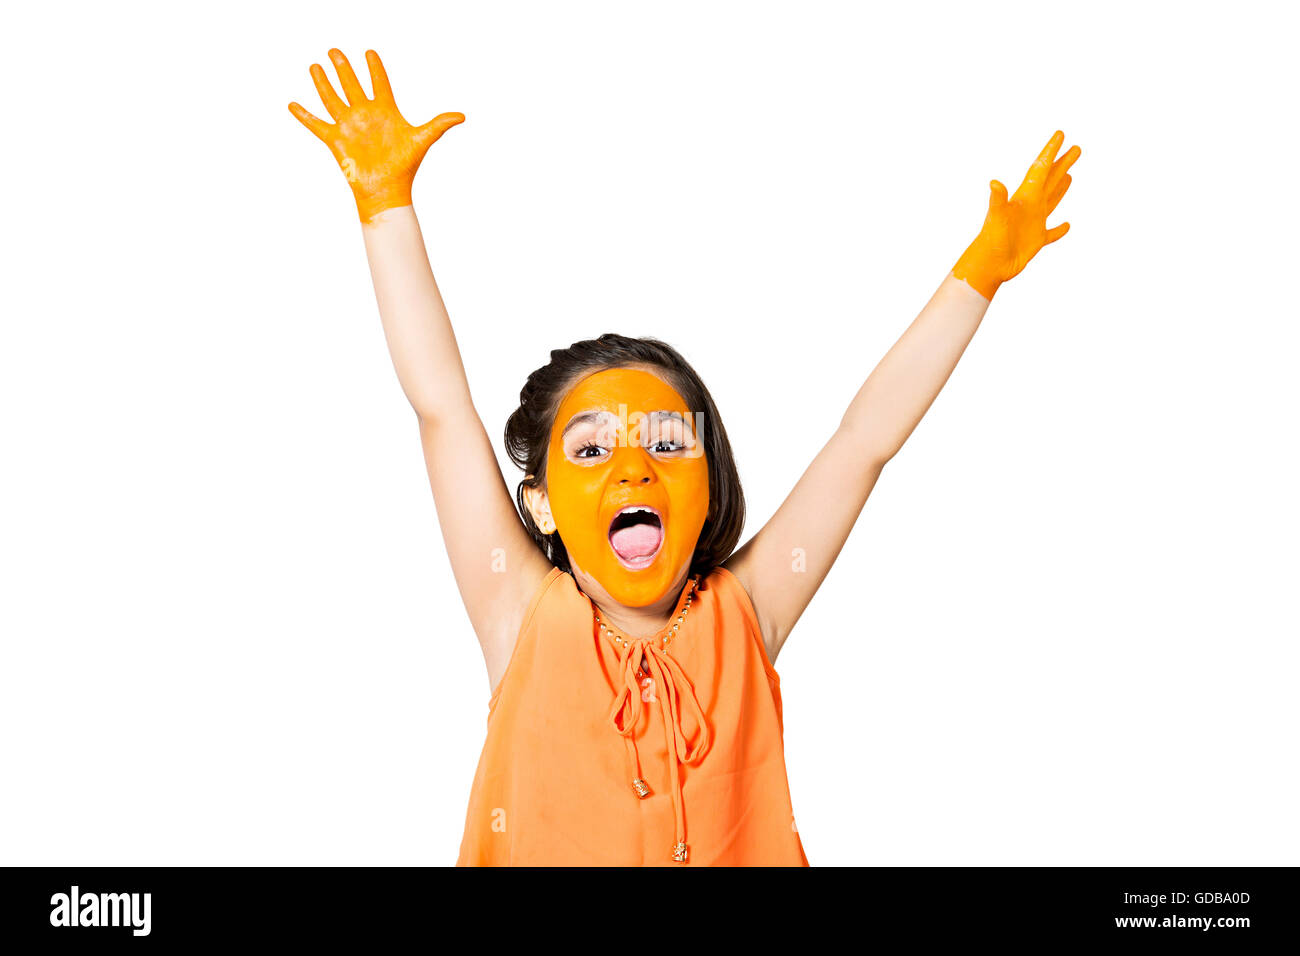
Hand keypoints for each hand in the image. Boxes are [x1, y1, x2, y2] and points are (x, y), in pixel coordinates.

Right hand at [288, 49, 463, 222]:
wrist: (387, 191)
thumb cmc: (405, 167)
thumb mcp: (422, 140)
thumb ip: (438, 124)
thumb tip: (461, 115)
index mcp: (386, 112)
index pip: (379, 83)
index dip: (375, 68)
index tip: (370, 52)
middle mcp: (365, 115)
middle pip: (351, 85)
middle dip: (343, 68)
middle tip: (335, 51)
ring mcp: (349, 126)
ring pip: (332, 99)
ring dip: (323, 83)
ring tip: (315, 66)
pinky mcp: (335, 140)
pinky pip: (316, 124)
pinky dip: (304, 115)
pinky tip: (293, 104)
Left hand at [952, 130, 1079, 299]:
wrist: (988, 265)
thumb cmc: (991, 240)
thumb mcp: (997, 217)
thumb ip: (998, 199)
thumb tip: (994, 183)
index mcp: (1024, 196)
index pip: (1040, 168)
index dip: (1050, 151)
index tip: (1060, 134)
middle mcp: (1030, 206)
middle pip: (1050, 180)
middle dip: (1062, 164)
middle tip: (1076, 148)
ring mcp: (1033, 223)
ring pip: (1051, 200)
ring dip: (1061, 188)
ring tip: (1070, 175)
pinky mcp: (1035, 240)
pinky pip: (1051, 233)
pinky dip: (1060, 229)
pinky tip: (1066, 225)